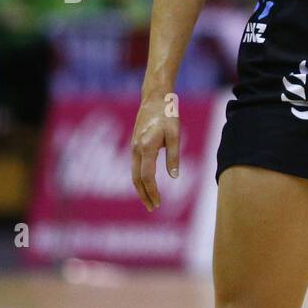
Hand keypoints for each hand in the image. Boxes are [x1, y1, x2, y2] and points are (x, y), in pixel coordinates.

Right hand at [131, 94, 179, 210]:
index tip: (158, 203)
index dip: (152, 192)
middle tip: (152, 208)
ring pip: (133, 174)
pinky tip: (147, 185)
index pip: (146, 177)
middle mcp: (135, 149)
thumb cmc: (168, 115)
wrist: (154, 98)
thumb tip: (174, 176)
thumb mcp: (175, 134)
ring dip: (140, 189)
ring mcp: (133, 147)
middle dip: (143, 195)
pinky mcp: (134, 145)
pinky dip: (139, 179)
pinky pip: (134, 167)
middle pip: (136, 179)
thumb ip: (173, 156)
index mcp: (146, 147)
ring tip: (150, 201)